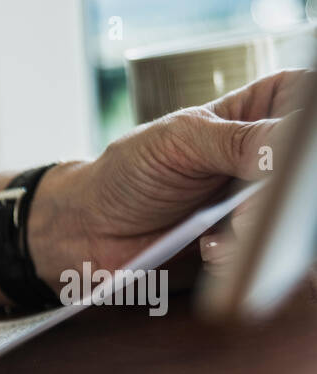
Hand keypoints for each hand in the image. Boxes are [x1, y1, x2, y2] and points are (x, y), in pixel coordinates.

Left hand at [30, 69, 314, 285]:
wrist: (91, 229)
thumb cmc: (130, 170)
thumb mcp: (179, 141)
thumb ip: (236, 140)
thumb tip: (287, 143)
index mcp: (268, 107)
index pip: (309, 108)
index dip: (301, 134)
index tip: (282, 157)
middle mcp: (276, 153)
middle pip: (304, 173)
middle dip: (286, 192)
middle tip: (254, 203)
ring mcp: (268, 201)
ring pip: (295, 219)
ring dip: (267, 227)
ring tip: (230, 228)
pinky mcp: (252, 245)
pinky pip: (272, 254)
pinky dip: (245, 255)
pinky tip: (210, 249)